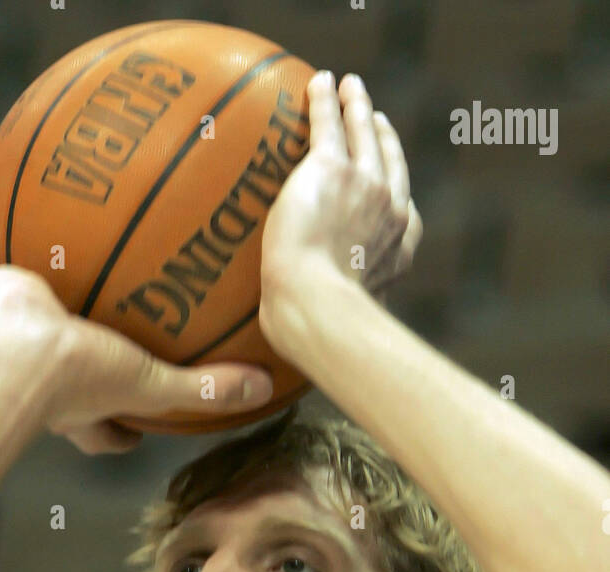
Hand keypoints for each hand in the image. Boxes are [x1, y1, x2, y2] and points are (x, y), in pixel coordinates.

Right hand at [0, 212, 272, 453]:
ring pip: (27, 311)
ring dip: (31, 290)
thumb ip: (204, 388)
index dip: (121, 432)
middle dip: (80, 356)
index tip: (136, 429)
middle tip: (101, 337)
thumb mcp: (153, 385)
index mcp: (83, 402)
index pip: (105, 430)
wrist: (21, 358)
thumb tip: (263, 391)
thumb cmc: (82, 380)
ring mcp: (15, 331)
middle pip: (67, 365)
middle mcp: (48, 368)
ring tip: (46, 259)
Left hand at [259, 72, 422, 343]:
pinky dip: (327, 100)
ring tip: (349, 86)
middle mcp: (391, 211)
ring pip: (364, 134)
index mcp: (398, 250)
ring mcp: (366, 186)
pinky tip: (321, 82)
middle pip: (389, 161)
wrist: (315, 308)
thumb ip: (341, 318)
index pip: (402, 207)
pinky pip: (330, 124)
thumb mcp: (343, 323)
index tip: (386, 168)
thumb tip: (322, 343)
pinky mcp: (332, 169)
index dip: (394, 181)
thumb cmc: (321, 328)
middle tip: (371, 114)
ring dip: (358, 106)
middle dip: (382, 135)